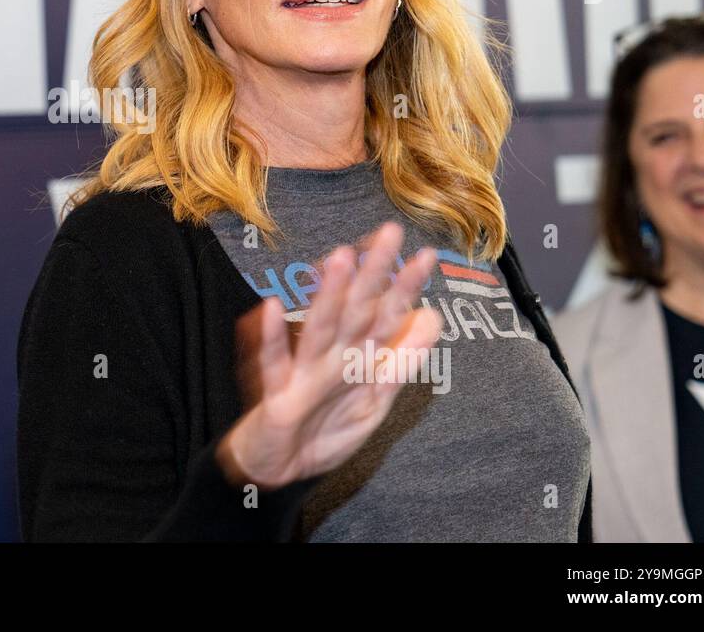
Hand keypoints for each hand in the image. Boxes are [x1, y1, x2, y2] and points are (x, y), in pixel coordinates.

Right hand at [217, 221, 442, 489]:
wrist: (278, 469)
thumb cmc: (323, 428)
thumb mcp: (374, 400)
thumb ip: (401, 361)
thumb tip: (431, 317)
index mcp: (357, 358)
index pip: (385, 316)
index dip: (405, 288)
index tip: (425, 256)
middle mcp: (332, 357)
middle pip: (356, 310)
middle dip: (373, 273)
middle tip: (390, 234)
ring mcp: (303, 373)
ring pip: (319, 329)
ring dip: (329, 296)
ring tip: (340, 259)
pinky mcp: (276, 395)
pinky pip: (273, 364)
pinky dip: (272, 339)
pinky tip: (271, 309)